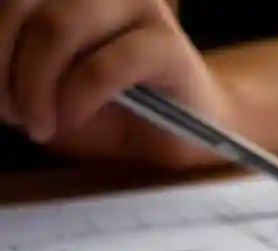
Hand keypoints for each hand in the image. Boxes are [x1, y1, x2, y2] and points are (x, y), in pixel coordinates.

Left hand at [0, 0, 240, 167]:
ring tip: (40, 122)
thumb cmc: (109, 109)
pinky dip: (77, 99)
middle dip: (3, 66)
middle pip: (21, 3)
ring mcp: (138, 8)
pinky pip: (103, 67)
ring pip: (58, 27)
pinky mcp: (167, 44)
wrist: (184, 135)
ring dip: (35, 85)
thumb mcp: (41, 84)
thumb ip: (10, 65)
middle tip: (14, 113)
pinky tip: (73, 118)